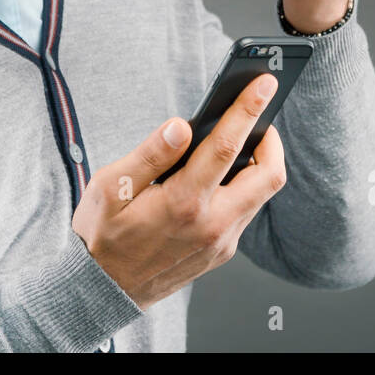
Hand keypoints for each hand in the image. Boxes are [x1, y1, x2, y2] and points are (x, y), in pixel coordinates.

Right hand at [71, 74, 286, 308]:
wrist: (102, 291)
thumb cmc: (102, 236)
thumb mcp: (110, 188)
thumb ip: (149, 154)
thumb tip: (181, 126)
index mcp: (184, 203)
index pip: (226, 146)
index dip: (248, 109)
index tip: (265, 83)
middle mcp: (212, 225)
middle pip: (268, 175)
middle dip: (272, 139)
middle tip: (259, 117)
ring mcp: (221, 242)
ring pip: (261, 195)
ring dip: (259, 163)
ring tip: (240, 139)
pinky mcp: (222, 252)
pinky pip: (246, 212)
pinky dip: (244, 185)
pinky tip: (222, 173)